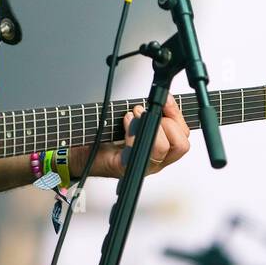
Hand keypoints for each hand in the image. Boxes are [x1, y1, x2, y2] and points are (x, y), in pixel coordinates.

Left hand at [70, 97, 190, 178]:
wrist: (82, 152)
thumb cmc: (105, 138)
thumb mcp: (134, 120)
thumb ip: (151, 113)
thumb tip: (162, 98)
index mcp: (161, 149)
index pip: (184, 136)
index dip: (178, 115)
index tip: (166, 100)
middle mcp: (155, 160)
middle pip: (180, 146)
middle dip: (167, 123)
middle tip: (149, 113)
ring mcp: (141, 166)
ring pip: (161, 150)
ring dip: (150, 125)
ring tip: (136, 115)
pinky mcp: (124, 167)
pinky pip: (137, 153)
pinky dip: (133, 132)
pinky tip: (127, 121)